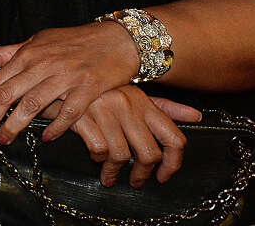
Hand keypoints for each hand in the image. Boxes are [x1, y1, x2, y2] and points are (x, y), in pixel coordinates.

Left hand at [0, 21, 138, 143]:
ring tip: (5, 139)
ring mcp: (67, 76)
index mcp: (29, 53)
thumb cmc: (74, 41)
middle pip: (8, 94)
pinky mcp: (89, 88)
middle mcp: (44, 64)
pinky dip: (56, 126)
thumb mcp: (37, 41)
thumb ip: (6, 52)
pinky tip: (47, 137)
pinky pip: (69, 112)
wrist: (117, 40)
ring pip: (33, 104)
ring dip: (15, 125)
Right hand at [56, 88, 200, 187]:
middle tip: (135, 181)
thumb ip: (164, 107)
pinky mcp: (82, 115)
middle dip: (142, 174)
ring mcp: (104, 110)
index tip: (164, 175)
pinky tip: (92, 156)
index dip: (173, 164)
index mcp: (143, 102)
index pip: (174, 138)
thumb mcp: (133, 93)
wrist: (58, 75)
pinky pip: (97, 149)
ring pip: (121, 155)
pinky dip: (95, 157)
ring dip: (114, 171)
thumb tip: (196, 117)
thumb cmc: (98, 88)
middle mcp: (127, 105)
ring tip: (109, 175)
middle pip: (149, 153)